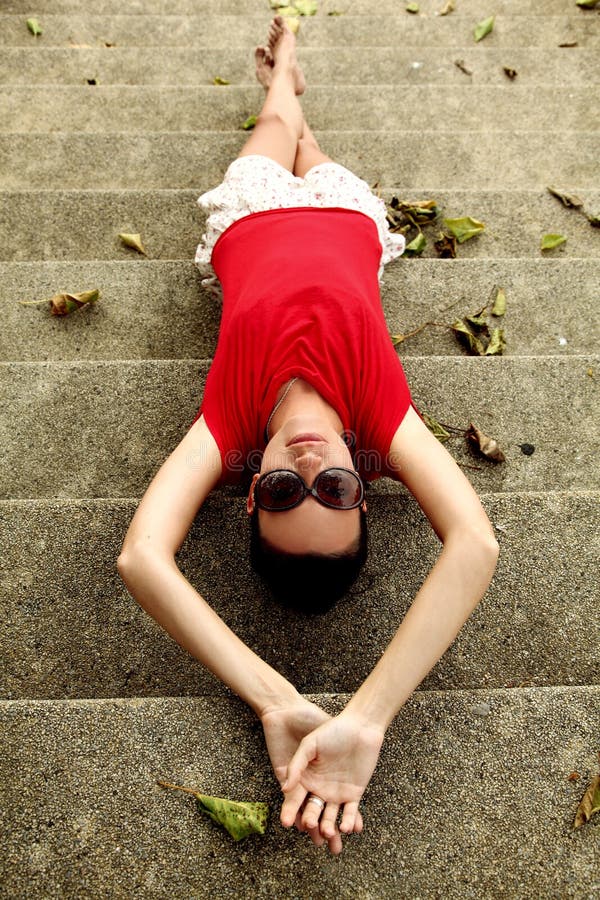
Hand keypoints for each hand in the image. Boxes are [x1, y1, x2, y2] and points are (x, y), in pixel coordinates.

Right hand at [280, 710, 384, 834]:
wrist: (360, 727)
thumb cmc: (332, 731)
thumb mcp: (309, 744)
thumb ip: (296, 765)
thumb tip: (285, 789)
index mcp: (306, 777)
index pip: (296, 798)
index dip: (290, 810)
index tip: (286, 822)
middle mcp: (319, 788)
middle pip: (312, 811)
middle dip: (311, 822)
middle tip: (311, 826)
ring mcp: (336, 793)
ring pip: (330, 816)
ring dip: (329, 827)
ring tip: (328, 832)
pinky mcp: (353, 794)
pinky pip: (350, 812)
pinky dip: (348, 821)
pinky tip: (345, 827)